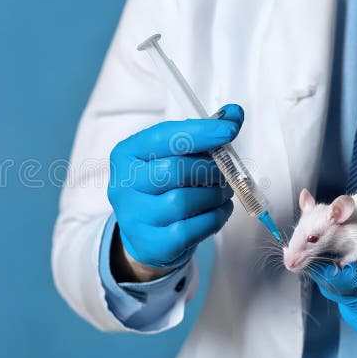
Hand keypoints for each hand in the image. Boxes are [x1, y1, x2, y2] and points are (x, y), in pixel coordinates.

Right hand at [107, 104, 242, 269]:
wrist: (146, 235)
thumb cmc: (164, 187)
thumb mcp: (176, 155)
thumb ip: (203, 133)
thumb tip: (234, 114)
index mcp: (126, 153)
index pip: (164, 137)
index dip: (200, 132)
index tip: (229, 129)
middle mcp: (122, 184)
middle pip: (175, 170)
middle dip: (210, 170)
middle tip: (225, 173)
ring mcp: (133, 217)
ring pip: (182, 201)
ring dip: (213, 195)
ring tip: (221, 192)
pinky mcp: (150, 244)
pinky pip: (190, 230)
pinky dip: (213, 218)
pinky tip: (217, 211)